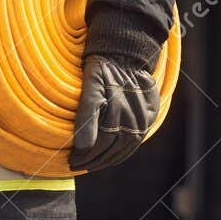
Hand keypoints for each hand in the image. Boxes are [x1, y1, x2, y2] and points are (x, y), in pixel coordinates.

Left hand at [69, 54, 158, 172]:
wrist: (125, 53)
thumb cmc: (103, 69)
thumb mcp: (90, 86)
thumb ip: (86, 116)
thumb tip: (81, 146)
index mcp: (118, 115)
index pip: (99, 146)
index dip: (84, 156)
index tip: (70, 162)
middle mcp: (135, 122)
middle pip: (111, 151)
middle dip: (93, 161)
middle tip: (77, 166)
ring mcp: (144, 121)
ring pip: (124, 150)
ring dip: (107, 160)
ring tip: (91, 164)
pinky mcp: (150, 118)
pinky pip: (135, 142)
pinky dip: (122, 153)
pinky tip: (111, 156)